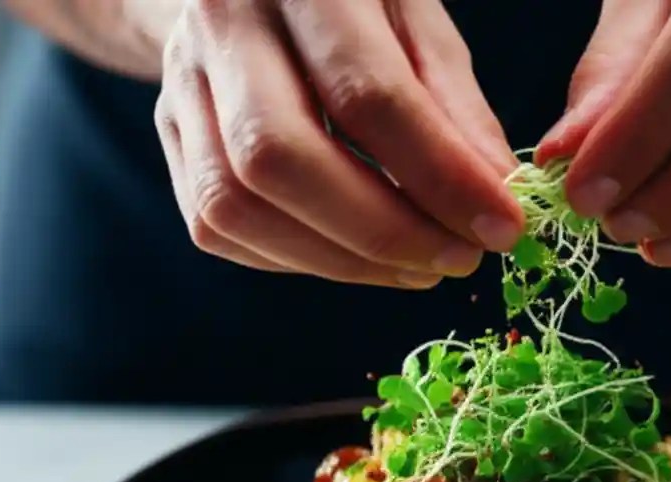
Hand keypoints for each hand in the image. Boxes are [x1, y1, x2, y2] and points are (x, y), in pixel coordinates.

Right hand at [153, 0, 523, 287]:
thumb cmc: (355, 4)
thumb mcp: (420, 24)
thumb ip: (456, 108)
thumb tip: (495, 202)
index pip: (366, 95)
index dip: (440, 175)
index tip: (501, 227)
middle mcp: (223, 23)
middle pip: (279, 157)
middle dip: (382, 231)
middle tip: (455, 260)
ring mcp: (181, 81)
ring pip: (236, 204)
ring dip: (339, 260)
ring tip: (417, 267)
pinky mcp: (169, 135)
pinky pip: (217, 226)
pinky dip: (298, 259)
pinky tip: (358, 255)